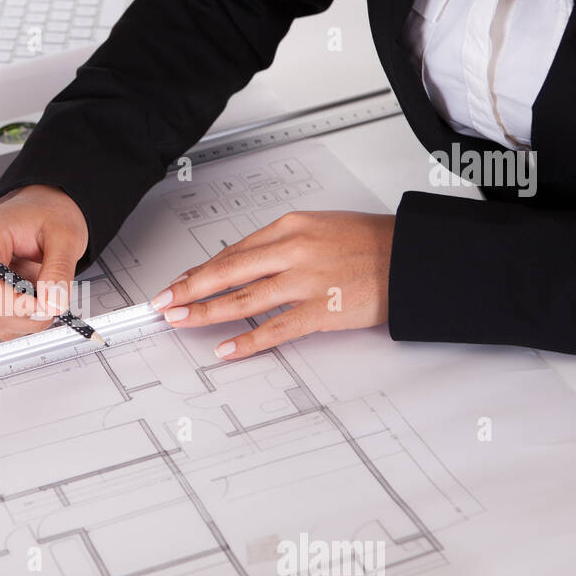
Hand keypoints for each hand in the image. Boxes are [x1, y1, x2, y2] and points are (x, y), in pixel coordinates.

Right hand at [0, 184, 88, 339]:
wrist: (48, 208)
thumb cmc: (50, 214)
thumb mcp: (65, 237)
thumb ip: (58, 271)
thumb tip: (52, 303)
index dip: (15, 304)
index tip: (44, 307)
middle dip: (25, 315)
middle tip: (53, 305)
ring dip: (27, 318)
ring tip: (46, 294)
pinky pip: (2, 319)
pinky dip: (24, 318)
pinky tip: (37, 298)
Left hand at [149, 211, 394, 357]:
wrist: (413, 258)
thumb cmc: (369, 243)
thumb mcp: (319, 228)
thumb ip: (281, 245)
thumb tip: (243, 265)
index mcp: (291, 226)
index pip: (234, 251)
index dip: (201, 271)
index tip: (179, 283)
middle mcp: (294, 250)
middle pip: (228, 271)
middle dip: (189, 288)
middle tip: (163, 302)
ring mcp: (306, 281)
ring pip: (243, 299)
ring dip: (205, 312)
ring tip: (180, 321)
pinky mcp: (321, 310)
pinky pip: (276, 329)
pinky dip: (247, 341)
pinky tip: (225, 349)